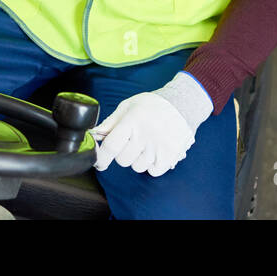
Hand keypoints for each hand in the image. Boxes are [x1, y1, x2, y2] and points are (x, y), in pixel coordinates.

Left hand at [91, 73, 211, 176]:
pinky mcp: (170, 156)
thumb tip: (94, 134)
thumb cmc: (152, 105)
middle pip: (123, 160)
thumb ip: (110, 122)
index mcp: (132, 121)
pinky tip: (155, 151)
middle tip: (132, 141)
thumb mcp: (128, 106)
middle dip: (123, 153)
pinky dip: (152, 164)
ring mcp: (158, 147)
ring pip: (137, 166)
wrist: (182, 104)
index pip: (111, 146)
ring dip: (138, 159)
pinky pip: (152, 171)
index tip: (99, 162)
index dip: (101, 157)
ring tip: (146, 144)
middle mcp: (145, 135)